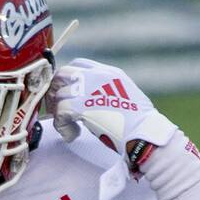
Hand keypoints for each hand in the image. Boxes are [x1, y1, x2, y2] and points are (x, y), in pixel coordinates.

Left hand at [47, 58, 177, 187]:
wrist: (143, 132)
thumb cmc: (137, 122)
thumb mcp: (123, 95)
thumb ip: (104, 91)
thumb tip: (87, 101)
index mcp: (108, 72)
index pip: (78, 64)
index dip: (68, 79)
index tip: (66, 94)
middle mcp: (97, 75)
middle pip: (63, 74)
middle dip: (56, 91)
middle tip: (56, 109)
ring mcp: (88, 89)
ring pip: (59, 95)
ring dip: (58, 113)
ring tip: (68, 127)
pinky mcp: (82, 105)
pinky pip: (60, 112)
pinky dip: (62, 126)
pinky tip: (71, 135)